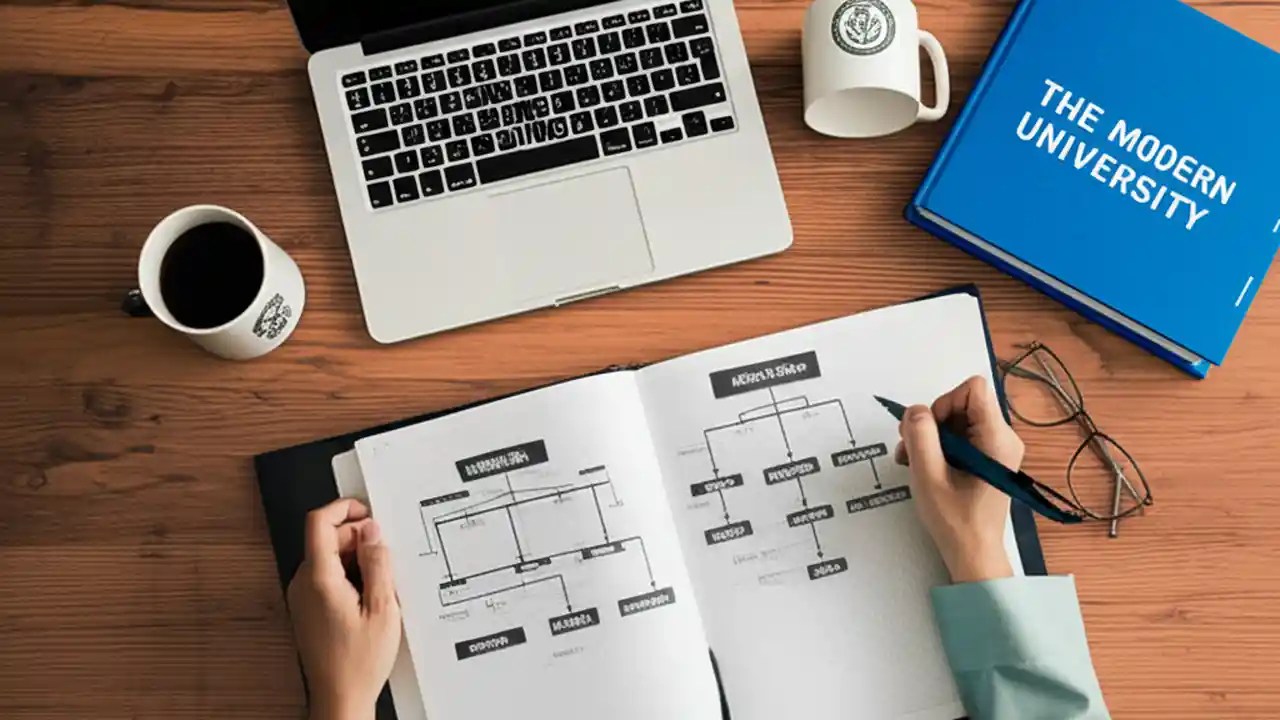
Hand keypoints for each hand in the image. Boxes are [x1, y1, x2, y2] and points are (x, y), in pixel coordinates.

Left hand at [287, 499, 400, 719]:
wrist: (340, 697)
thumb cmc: (359, 662)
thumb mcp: (383, 608)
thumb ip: (378, 564)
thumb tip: (373, 533)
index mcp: (319, 579)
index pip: (319, 523)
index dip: (343, 508)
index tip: (366, 511)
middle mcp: (303, 584)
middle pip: (325, 539)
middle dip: (356, 536)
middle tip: (385, 553)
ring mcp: (302, 597)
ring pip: (327, 557)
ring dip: (354, 557)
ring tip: (380, 582)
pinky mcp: (306, 608)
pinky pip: (325, 576)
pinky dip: (347, 574)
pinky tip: (368, 595)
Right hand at [895, 376, 1023, 583]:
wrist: (973, 552)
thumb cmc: (955, 520)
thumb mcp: (928, 476)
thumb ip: (920, 436)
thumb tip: (914, 410)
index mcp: (997, 440)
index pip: (973, 389)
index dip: (945, 402)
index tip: (931, 432)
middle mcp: (1003, 438)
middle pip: (962, 402)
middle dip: (932, 421)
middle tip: (912, 449)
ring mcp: (996, 447)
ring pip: (957, 418)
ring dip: (931, 436)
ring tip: (914, 461)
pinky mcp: (987, 457)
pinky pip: (960, 434)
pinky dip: (939, 445)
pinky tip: (924, 466)